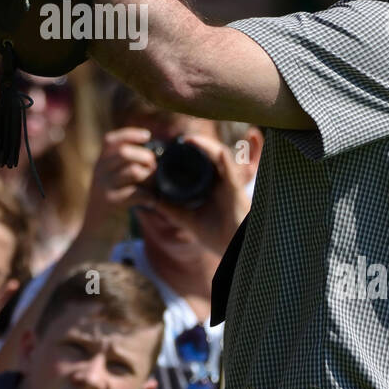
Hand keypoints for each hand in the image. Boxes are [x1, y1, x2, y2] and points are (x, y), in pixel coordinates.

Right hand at [79, 128, 159, 240]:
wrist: (94, 234)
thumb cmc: (109, 208)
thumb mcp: (109, 183)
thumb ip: (121, 168)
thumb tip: (150, 156)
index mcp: (99, 165)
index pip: (110, 140)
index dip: (129, 134)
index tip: (147, 135)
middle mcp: (98, 173)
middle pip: (124, 152)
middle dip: (145, 156)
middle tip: (153, 167)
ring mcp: (103, 188)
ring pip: (134, 171)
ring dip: (150, 176)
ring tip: (154, 186)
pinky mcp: (111, 204)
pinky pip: (138, 193)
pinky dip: (150, 196)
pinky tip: (152, 201)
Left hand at [137, 132, 250, 246]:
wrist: (235, 249)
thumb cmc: (218, 235)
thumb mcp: (189, 220)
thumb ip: (172, 209)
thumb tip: (151, 199)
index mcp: (211, 185)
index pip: (201, 162)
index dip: (190, 152)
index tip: (172, 147)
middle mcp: (222, 181)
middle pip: (211, 155)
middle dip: (198, 144)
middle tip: (180, 139)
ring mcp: (230, 184)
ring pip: (221, 158)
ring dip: (207, 146)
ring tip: (191, 140)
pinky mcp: (237, 192)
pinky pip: (232, 174)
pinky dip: (226, 162)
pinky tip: (219, 153)